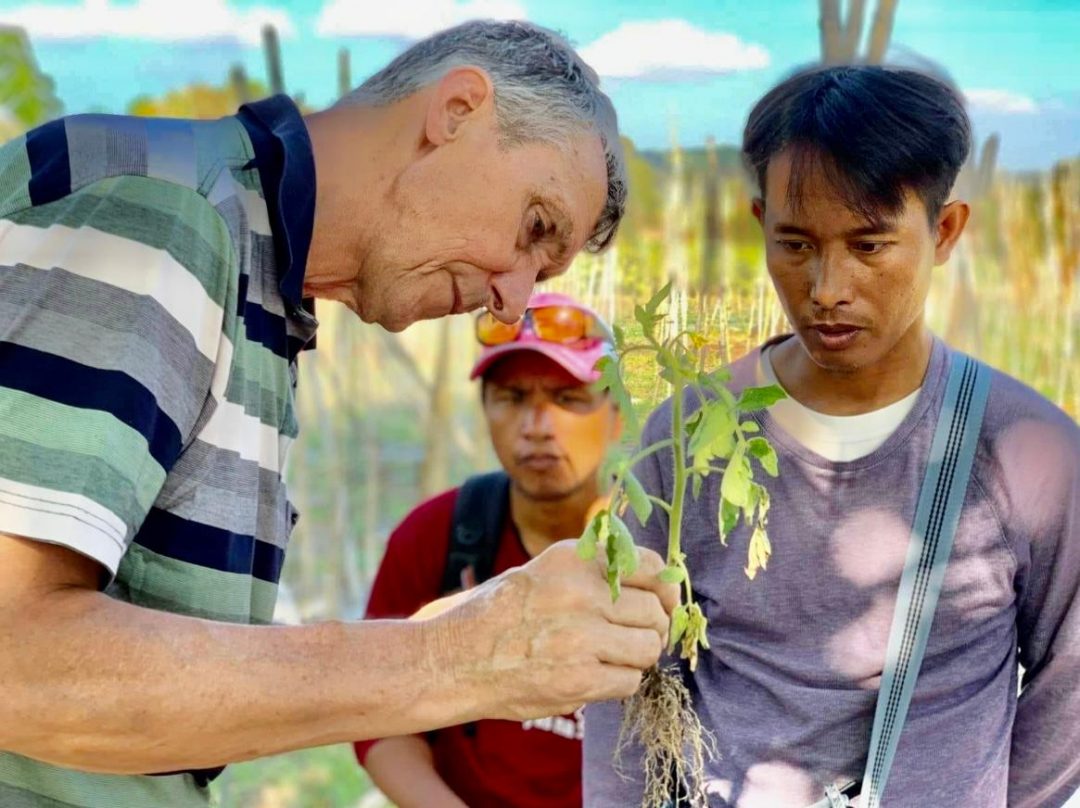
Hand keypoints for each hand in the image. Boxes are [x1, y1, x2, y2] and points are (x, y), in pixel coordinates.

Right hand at [424, 539, 678, 721]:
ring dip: (638, 656)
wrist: (453, 659)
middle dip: (652, 627)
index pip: (649, 566)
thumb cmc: (497, 615)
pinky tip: (597, 676)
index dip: (665, 588)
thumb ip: (590, 572)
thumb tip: (651, 582)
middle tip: (637, 636)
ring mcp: (581, 637)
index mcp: (572, 559)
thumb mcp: (542, 572)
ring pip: (648, 648)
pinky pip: (629, 681)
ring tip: (615, 657)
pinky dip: (620, 682)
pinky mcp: (579, 679)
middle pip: (654, 611)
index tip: (665, 601)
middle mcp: (580, 592)